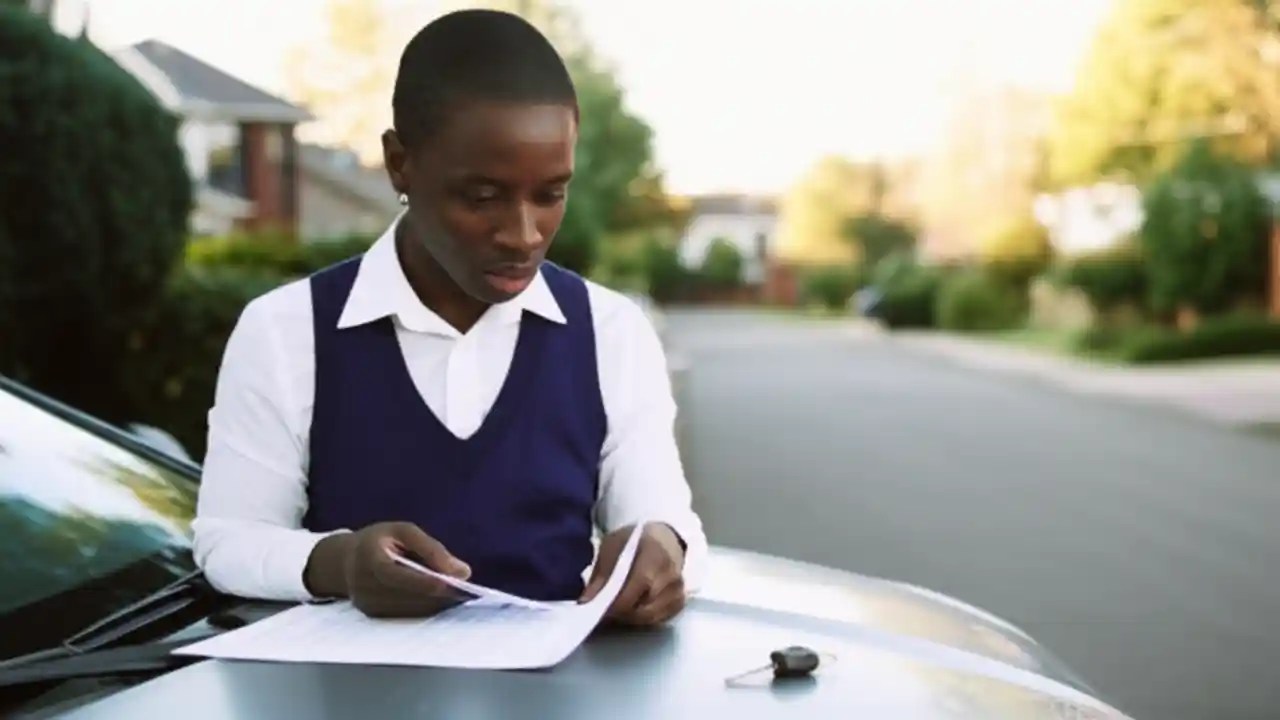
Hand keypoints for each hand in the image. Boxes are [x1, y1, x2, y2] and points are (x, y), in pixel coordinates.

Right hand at [305, 521, 472, 617]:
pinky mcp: (374, 616)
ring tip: (459, 595)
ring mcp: (368, 606)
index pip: (398, 575)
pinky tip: (441, 600)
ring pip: (410, 610)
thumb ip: (431, 548)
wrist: (342, 561)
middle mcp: (364, 587)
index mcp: (368, 560)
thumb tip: (462, 571)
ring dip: (436, 604)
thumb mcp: (403, 531)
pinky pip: (406, 615)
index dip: (426, 582)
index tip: (452, 584)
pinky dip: (426, 608)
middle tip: (467, 590)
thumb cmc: (377, 540)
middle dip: (439, 595)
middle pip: (408, 597)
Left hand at [579, 523, 686, 626]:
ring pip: (650, 617)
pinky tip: (632, 609)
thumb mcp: (612, 547)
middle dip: (621, 613)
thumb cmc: (634, 541)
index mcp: (656, 554)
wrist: (662, 539)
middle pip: (644, 608)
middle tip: (604, 611)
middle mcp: (672, 575)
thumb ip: (601, 575)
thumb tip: (586, 602)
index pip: (637, 587)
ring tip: (616, 609)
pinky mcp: (679, 602)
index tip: (597, 609)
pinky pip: (658, 619)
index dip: (616, 603)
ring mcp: (678, 591)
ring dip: (630, 618)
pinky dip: (642, 618)